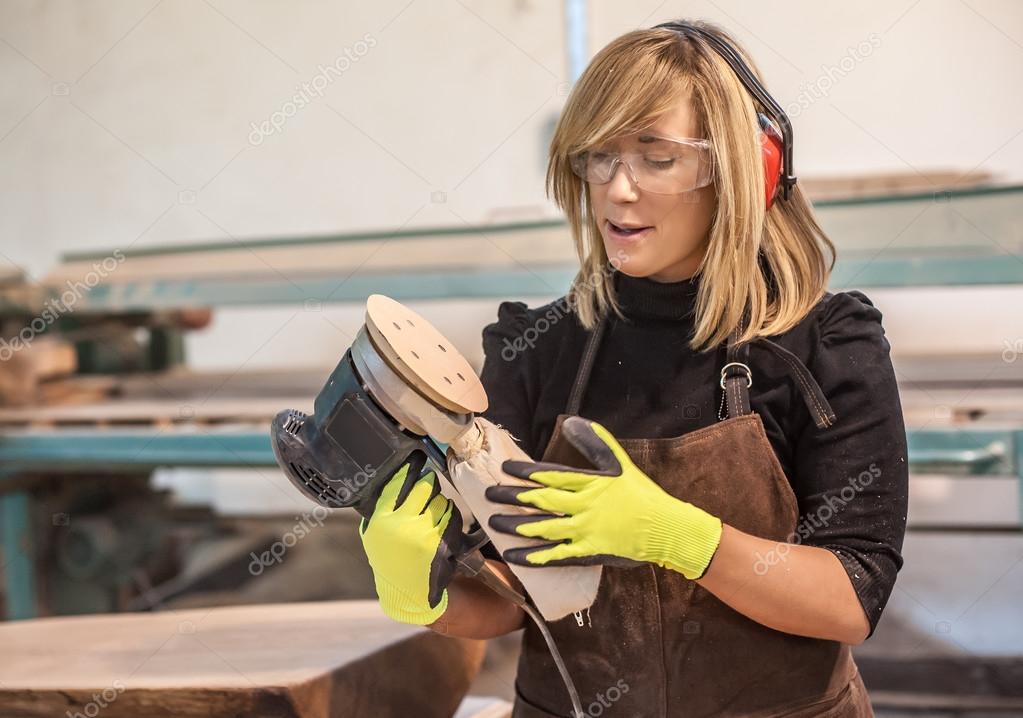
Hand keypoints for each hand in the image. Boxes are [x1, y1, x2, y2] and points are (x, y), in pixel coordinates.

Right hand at [359, 452, 462, 624]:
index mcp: (381, 521)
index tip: (415, 458)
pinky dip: (451, 518)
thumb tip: (391, 479)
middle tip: (429, 487)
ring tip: (433, 517)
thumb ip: (380, 511)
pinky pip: (452, 517)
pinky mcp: (441, 542)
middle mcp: (400, 525)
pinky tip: (443, 529)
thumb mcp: (375, 538)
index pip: (396, 484)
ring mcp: (422, 533)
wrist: (409, 595)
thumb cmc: (392, 562)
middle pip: (423, 488)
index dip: (408, 469)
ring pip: (441, 501)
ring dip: (441, 504)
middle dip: (429, 486)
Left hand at [485, 416, 722, 579]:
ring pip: (543, 528)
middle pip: (541, 501)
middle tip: (489, 494)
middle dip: (512, 497)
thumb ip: (594, 442)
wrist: (665, 528)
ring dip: (516, 526)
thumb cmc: (641, 494)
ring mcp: (585, 532)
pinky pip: (555, 556)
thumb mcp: (619, 464)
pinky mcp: (588, 553)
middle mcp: (584, 507)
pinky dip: (533, 557)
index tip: (505, 469)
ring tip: (494, 524)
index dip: (525, 472)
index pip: (550, 475)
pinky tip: (513, 555)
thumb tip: (570, 421)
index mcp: (590, 483)